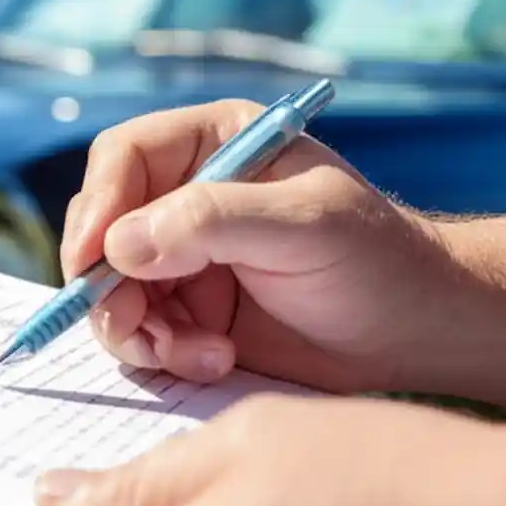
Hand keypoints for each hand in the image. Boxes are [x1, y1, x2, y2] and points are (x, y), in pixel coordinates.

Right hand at [61, 99, 461, 391]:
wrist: (414, 334)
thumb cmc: (375, 261)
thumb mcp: (303, 225)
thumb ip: (210, 222)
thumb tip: (118, 246)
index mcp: (213, 145)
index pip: (123, 159)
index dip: (97, 205)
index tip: (91, 259)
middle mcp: (184, 198)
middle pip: (101, 230)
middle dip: (109, 285)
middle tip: (135, 327)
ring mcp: (180, 259)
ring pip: (110, 290)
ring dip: (140, 330)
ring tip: (200, 353)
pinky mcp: (185, 313)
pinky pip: (138, 332)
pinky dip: (161, 353)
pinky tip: (215, 361)